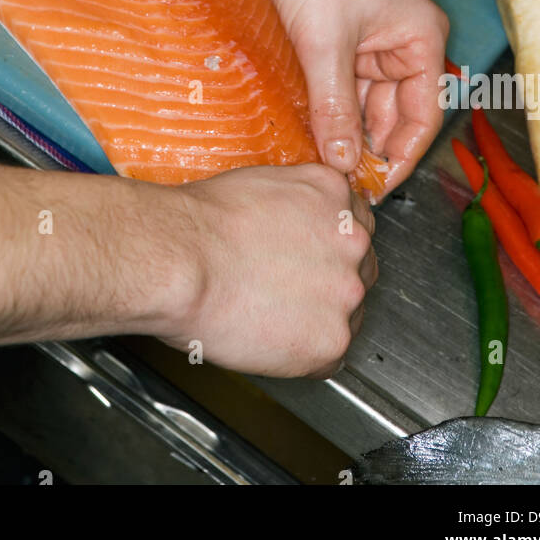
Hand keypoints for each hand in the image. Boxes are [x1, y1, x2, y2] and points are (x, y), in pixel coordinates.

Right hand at [162, 163, 376, 377]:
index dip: (328, 245)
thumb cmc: (200, 223)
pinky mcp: (331, 339)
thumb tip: (295, 224)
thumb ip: (296, 203)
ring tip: (272, 315)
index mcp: (333, 194)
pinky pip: (328, 356)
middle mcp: (352, 240)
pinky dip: (302, 356)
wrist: (180, 259)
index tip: (310, 257)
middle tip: (288, 290)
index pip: (355, 222)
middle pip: (358, 268)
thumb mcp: (259, 183)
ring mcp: (346, 291)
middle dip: (328, 282)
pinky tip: (271, 338)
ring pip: (348, 315)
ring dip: (317, 319)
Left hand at [240, 0, 447, 198]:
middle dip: (368, 143)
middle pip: (395, 108)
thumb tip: (344, 165)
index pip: (424, 115)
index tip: (371, 190)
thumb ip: (335, 108)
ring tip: (319, 158)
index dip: (400, 156)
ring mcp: (371, 30)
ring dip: (344, 122)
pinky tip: (307, 122)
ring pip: (364, 94)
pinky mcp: (339, 24)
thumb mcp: (324, 45)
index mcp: (422, 37)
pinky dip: (327, 98)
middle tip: (338, 182)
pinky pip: (341, 75)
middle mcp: (405, 36)